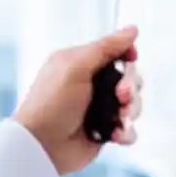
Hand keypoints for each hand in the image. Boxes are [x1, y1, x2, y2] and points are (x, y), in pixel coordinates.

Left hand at [15, 25, 144, 174]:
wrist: (41, 146)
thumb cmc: (51, 104)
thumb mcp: (76, 67)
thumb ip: (105, 48)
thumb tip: (131, 30)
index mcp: (81, 64)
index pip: (115, 52)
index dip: (128, 55)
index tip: (131, 58)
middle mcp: (92, 85)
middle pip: (130, 78)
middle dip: (131, 88)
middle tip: (120, 96)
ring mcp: (100, 108)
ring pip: (133, 104)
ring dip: (130, 111)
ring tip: (118, 119)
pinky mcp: (105, 131)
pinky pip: (129, 129)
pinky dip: (125, 132)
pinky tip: (114, 134)